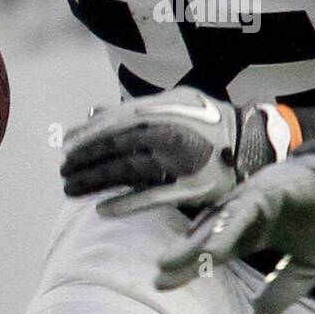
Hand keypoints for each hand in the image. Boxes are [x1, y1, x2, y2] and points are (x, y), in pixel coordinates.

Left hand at [61, 87, 243, 217]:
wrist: (251, 144)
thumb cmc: (208, 122)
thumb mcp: (176, 103)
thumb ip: (136, 108)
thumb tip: (94, 111)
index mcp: (167, 110)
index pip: (119, 120)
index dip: (90, 133)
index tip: (67, 145)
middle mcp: (173, 132)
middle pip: (119, 146)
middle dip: (87, 159)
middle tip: (63, 171)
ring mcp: (183, 161)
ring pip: (129, 171)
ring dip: (97, 181)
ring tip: (71, 190)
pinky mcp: (192, 187)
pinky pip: (154, 197)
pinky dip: (127, 203)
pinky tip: (102, 210)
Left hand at [154, 115, 314, 313]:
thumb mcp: (307, 266)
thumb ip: (283, 289)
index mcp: (258, 229)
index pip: (218, 250)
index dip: (193, 267)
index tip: (166, 286)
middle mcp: (250, 212)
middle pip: (210, 236)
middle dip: (184, 257)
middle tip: (158, 278)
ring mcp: (258, 198)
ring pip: (220, 222)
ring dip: (197, 243)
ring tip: (171, 265)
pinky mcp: (271, 190)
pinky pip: (244, 211)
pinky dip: (226, 230)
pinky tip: (212, 250)